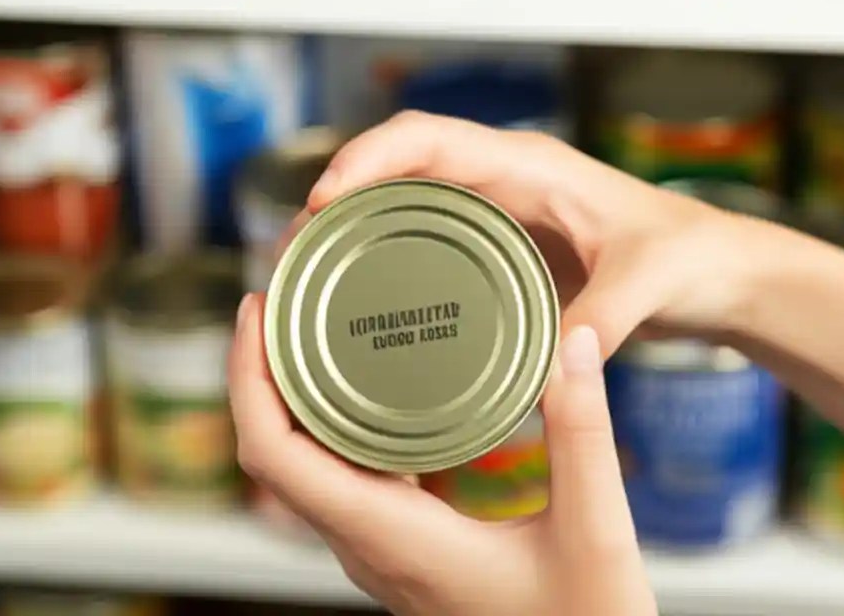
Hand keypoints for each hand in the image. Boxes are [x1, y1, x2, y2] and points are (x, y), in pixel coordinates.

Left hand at [230, 295, 657, 615]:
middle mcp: (371, 547)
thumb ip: (583, 437)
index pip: (276, 457)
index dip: (248, 379)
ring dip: (297, 394)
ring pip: (309, 466)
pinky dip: (342, 422)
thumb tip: (572, 341)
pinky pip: (349, 477)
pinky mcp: (408, 548)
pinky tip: (381, 385)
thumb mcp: (596, 534)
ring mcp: (384, 551)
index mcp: (392, 539)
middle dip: (264, 370)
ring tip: (317, 322)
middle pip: (278, 453)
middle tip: (286, 293)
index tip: (258, 310)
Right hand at [306, 111, 788, 355]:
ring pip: (401, 206)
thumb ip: (600, 318)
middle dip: (335, 200)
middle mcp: (502, 181)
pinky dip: (383, 263)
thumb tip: (545, 371)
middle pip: (395, 169)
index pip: (428, 138)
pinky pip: (424, 244)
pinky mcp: (497, 254)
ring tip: (303, 284)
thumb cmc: (690, 257)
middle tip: (291, 257)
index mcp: (529, 166)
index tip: (324, 201)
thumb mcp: (647, 283)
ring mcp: (496, 217)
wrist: (714, 273)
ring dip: (350, 234)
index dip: (368, 159)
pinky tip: (359, 309)